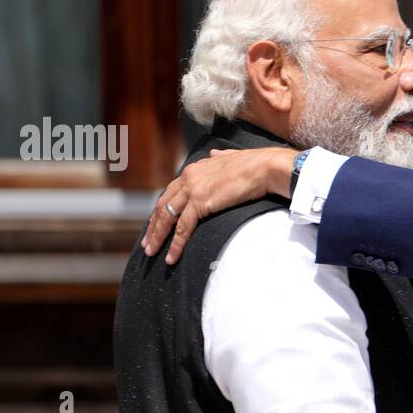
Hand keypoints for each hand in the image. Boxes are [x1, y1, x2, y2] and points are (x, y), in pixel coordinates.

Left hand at [141, 146, 296, 264]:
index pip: (171, 193)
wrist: (264, 168)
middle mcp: (188, 178)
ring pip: (167, 218)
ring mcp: (192, 190)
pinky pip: (183, 228)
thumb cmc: (255, 164)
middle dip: (153, 226)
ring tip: (152, 252)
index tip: (157, 223)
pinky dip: (176, 244)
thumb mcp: (231, 157)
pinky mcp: (200, 203)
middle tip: (147, 243)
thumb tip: (214, 155)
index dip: (162, 210)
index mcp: (194, 169)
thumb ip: (220, 158)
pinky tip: (171, 256)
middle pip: (163, 206)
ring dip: (158, 237)